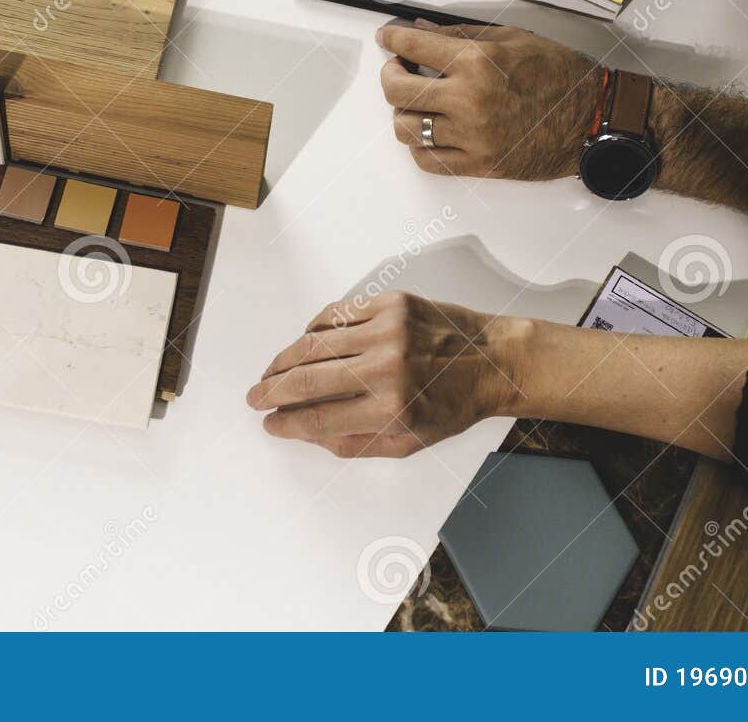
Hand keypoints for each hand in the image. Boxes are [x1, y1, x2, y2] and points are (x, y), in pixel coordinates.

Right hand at [246, 291, 524, 457]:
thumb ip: (354, 443)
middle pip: (306, 380)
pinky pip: (335, 314)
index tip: (270, 422)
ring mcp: (387, 330)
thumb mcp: (409, 443)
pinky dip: (313, 329)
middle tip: (256, 396)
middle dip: (272, 390)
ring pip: (313, 343)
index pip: (318, 419)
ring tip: (271, 371)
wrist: (492, 361)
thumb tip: (306, 433)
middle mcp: (387, 368)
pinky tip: (305, 343)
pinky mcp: (390, 303)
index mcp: (392, 410)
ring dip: (283, 360)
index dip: (286, 423)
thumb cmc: (453, 405)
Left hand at [376, 20, 600, 178]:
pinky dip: (419, 145)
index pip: (413, 46)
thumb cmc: (561, 77)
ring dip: (403, 113)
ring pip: (405, 128)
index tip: (388, 38)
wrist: (592, 118)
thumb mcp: (514, 38)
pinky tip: (428, 131)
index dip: (392, 39)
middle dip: (390, 75)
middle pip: (397, 90)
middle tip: (398, 69)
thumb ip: (462, 34)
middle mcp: (469, 99)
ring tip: (416, 103)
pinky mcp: (478, 164)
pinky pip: (427, 160)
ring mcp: (471, 136)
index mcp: (478, 62)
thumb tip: (422, 30)